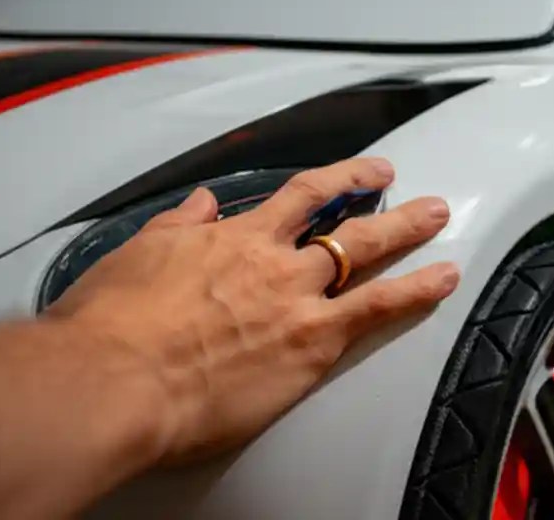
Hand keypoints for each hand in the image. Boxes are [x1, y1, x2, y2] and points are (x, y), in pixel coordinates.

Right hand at [43, 157, 457, 464]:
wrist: (113, 379)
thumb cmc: (109, 327)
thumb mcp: (136, 257)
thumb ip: (177, 228)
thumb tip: (199, 204)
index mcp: (229, 238)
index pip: (294, 197)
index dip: (333, 180)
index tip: (357, 173)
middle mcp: (271, 259)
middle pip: (338, 218)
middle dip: (377, 197)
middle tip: (403, 186)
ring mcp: (297, 298)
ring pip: (366, 251)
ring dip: (407, 229)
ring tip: (436, 217)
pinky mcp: (312, 342)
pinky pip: (379, 307)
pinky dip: (418, 289)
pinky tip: (444, 279)